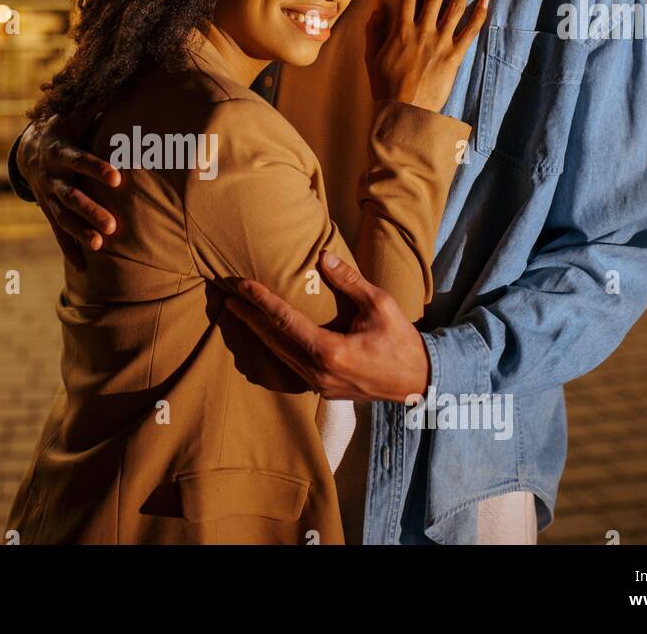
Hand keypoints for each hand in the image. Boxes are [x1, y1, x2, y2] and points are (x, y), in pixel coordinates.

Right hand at [17, 114, 120, 270]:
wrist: (27, 150)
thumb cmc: (61, 128)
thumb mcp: (72, 113)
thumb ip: (94, 104)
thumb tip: (119, 80)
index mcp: (59, 151)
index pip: (79, 161)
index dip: (96, 169)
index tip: (117, 179)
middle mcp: (52, 177)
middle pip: (71, 196)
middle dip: (90, 210)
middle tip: (111, 224)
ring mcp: (48, 197)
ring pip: (64, 218)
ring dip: (81, 232)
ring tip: (101, 245)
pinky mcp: (49, 212)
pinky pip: (58, 234)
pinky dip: (70, 250)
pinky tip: (85, 268)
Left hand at [224, 250, 429, 402]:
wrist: (418, 382)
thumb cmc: (401, 341)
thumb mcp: (380, 305)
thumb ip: (350, 281)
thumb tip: (323, 256)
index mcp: (331, 352)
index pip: (285, 321)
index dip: (261, 301)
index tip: (242, 286)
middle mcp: (319, 373)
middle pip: (273, 341)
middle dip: (249, 319)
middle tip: (228, 300)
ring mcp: (319, 386)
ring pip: (279, 357)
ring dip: (258, 335)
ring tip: (240, 315)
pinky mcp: (323, 391)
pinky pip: (291, 367)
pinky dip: (276, 349)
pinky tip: (266, 337)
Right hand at [364, 0, 488, 111]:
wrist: (404, 111)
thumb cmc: (386, 86)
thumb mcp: (372, 57)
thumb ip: (375, 30)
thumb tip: (379, 6)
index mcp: (401, 30)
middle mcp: (422, 31)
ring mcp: (440, 43)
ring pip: (455, 8)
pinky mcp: (454, 57)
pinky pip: (469, 32)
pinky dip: (478, 16)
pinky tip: (485, 0)